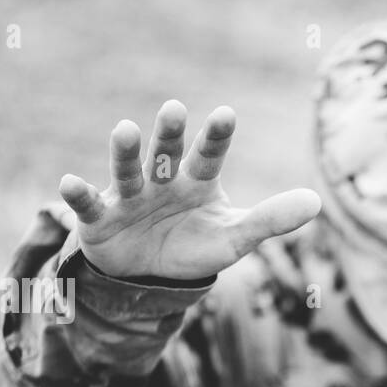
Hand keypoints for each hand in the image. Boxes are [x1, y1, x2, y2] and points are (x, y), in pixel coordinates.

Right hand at [58, 100, 320, 280]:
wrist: (150, 277)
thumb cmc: (193, 247)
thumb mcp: (234, 239)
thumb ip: (271, 220)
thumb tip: (318, 202)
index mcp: (197, 182)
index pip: (210, 156)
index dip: (216, 137)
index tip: (226, 114)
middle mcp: (163, 181)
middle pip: (168, 153)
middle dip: (171, 133)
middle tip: (176, 109)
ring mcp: (130, 197)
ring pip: (129, 170)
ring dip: (126, 151)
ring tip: (125, 129)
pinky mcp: (101, 219)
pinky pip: (90, 204)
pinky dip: (79, 194)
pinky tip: (69, 182)